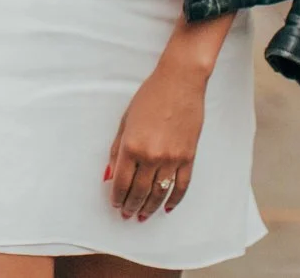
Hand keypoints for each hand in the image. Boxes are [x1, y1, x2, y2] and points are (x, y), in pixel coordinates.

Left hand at [106, 59, 206, 219]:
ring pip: (159, 193)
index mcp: (132, 145)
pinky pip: (181, 186)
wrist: (179, 83)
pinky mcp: (188, 157)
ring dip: (150, 207)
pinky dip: (174, 199)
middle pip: (140, 191)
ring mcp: (172, 158)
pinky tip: (166, 207)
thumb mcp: (125, 120)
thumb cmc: (149, 97)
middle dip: (131, 206)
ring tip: (143, 216)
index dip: (118, 196)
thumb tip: (111, 173)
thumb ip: (117, 149)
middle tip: (127, 215)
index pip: (122, 181)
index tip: (115, 204)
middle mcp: (152, 155)